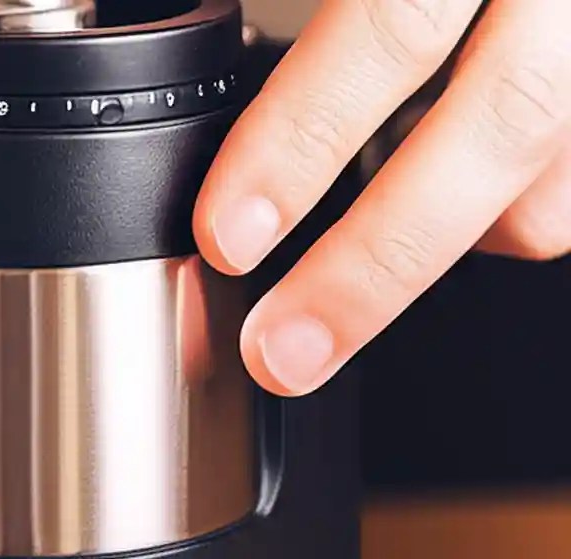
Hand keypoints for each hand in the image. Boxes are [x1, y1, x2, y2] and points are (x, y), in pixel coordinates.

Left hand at [194, 0, 570, 395]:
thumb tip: (200, 21)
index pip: (390, 29)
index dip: (301, 137)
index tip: (230, 230)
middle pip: (493, 134)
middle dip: (374, 267)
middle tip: (283, 348)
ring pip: (558, 179)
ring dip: (457, 238)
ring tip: (358, 268)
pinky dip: (514, 207)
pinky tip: (466, 196)